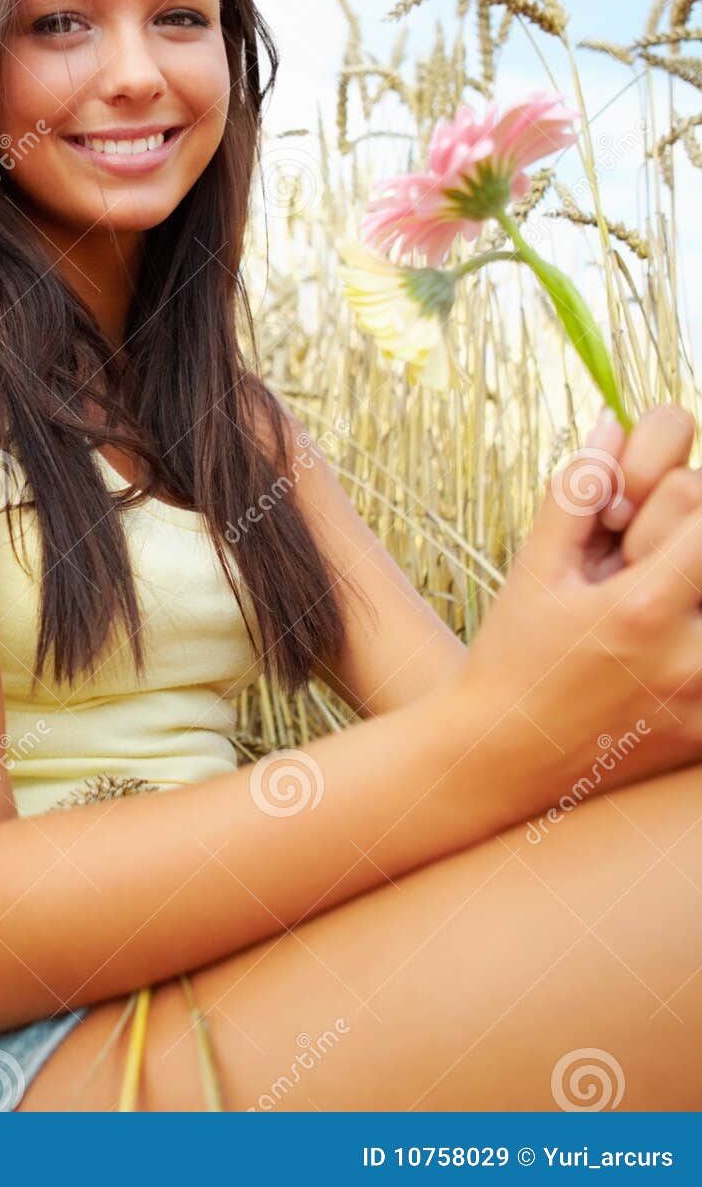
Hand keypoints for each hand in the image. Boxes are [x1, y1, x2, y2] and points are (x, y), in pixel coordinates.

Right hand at [455, 407, 701, 808]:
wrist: (504, 761)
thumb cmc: (514, 656)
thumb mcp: (535, 568)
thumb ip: (578, 492)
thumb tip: (615, 425)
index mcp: (642, 609)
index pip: (701, 504)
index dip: (672, 499)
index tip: (633, 525)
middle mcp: (690, 660)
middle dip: (685, 544)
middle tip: (638, 567)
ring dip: (694, 591)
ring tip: (650, 612)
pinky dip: (695, 643)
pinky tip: (656, 654)